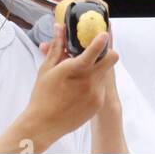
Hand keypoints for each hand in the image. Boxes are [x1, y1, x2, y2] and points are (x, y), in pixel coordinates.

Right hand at [0, 25, 117, 152]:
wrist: (43, 125)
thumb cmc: (43, 95)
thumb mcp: (47, 68)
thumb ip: (57, 47)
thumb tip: (60, 27)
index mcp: (77, 70)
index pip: (95, 51)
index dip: (101, 40)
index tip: (104, 33)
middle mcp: (90, 82)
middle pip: (112, 59)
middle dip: (106, 52)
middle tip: (95, 53)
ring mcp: (96, 94)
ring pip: (105, 73)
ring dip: (97, 70)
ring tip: (80, 75)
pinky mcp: (97, 105)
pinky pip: (101, 88)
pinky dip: (93, 85)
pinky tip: (79, 90)